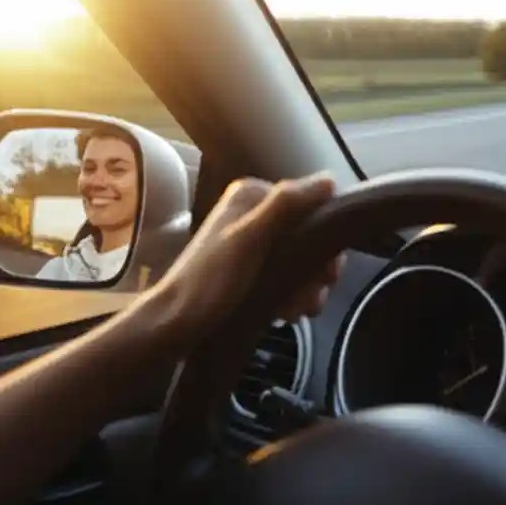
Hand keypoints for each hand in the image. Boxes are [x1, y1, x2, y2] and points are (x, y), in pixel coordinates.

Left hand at [135, 173, 343, 356]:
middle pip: (311, 234)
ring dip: (308, 288)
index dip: (327, 236)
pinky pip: (290, 275)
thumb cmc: (210, 281)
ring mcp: (255, 242)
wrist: (175, 324)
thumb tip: (330, 181)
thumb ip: (285, 206)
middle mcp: (256, 214)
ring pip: (304, 259)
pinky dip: (294, 295)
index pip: (313, 203)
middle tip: (312, 297)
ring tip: (297, 310)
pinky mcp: (254, 268)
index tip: (328, 271)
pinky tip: (287, 313)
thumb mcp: (249, 240)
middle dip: (317, 270)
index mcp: (254, 197)